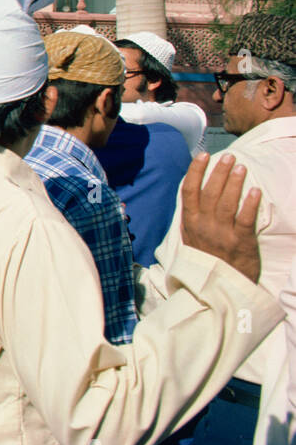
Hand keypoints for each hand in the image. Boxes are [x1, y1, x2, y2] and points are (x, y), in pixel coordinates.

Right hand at [180, 153, 262, 282]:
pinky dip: (250, 204)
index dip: (195, 171)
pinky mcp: (240, 243)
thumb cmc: (206, 262)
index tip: (203, 156)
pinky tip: (255, 192)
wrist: (217, 288)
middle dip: (219, 172)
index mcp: (190, 223)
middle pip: (210, 192)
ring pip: (227, 203)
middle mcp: (203, 226)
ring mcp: (221, 234)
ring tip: (241, 167)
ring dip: (234, 183)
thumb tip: (192, 196)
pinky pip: (245, 220)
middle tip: (228, 157)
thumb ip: (192, 219)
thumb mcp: (190, 239)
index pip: (189, 191)